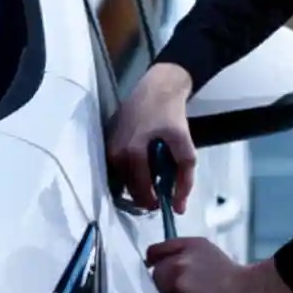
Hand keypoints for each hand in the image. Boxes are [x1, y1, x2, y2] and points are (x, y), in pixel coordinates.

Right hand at [106, 63, 196, 212]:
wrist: (158, 86)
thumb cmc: (171, 114)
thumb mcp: (185, 144)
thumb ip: (184, 177)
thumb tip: (179, 207)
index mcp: (132, 153)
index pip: (139, 191)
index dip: (153, 202)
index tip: (163, 204)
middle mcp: (115, 152)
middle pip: (129, 188)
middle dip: (145, 193)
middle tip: (161, 189)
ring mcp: (109, 145)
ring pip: (123, 178)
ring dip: (138, 182)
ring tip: (154, 173)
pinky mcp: (108, 139)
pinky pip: (118, 165)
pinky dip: (132, 170)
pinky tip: (144, 162)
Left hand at [147, 237, 292, 292]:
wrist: (250, 292)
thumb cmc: (228, 271)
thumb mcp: (202, 247)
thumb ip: (174, 248)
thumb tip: (150, 259)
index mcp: (184, 249)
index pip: (153, 253)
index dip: (155, 262)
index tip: (157, 267)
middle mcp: (179, 267)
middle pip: (155, 277)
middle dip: (165, 282)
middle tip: (186, 287)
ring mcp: (180, 291)